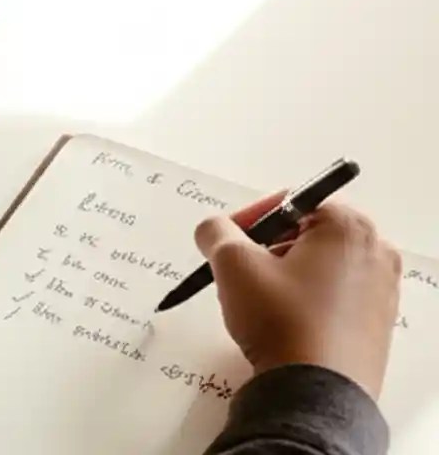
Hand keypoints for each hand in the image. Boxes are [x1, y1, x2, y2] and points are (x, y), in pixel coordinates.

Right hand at [195, 194, 401, 396]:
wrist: (316, 392)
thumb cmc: (280, 318)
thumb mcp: (234, 265)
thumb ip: (216, 232)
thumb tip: (212, 229)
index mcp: (349, 226)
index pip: (289, 203)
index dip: (249, 219)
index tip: (225, 243)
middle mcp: (376, 251)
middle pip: (306, 234)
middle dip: (267, 249)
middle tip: (240, 274)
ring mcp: (383, 289)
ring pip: (319, 266)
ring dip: (284, 275)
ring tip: (260, 302)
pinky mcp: (378, 322)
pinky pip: (334, 296)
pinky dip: (306, 300)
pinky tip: (285, 322)